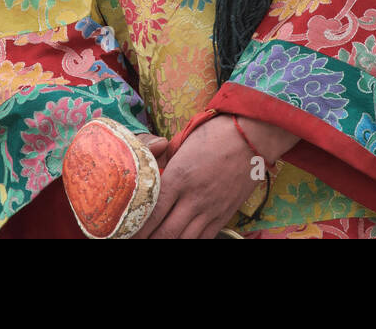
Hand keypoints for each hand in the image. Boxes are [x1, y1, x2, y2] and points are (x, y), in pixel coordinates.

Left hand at [133, 114, 294, 238]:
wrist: (251, 137)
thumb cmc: (213, 133)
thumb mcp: (181, 142)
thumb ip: (163, 159)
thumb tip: (149, 168)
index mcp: (179, 177)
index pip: (152, 211)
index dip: (137, 227)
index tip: (124, 230)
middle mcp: (194, 198)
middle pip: (166, 233)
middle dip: (148, 239)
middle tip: (133, 238)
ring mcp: (211, 210)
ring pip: (185, 240)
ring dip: (166, 242)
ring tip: (153, 241)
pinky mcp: (224, 215)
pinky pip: (204, 238)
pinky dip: (188, 242)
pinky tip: (179, 240)